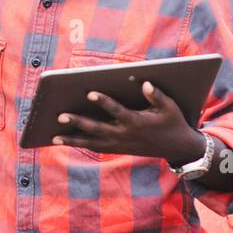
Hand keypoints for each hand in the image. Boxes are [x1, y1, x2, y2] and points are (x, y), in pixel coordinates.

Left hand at [51, 81, 206, 164]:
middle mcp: (125, 135)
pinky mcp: (119, 149)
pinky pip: (97, 147)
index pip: (116, 111)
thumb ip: (156, 95)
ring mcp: (120, 145)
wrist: (178, 148)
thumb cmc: (173, 122)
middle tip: (60, 116)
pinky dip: (82, 144)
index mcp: (137, 122)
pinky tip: (67, 141)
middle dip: (78, 123)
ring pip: (93, 143)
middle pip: (97, 129)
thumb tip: (144, 83)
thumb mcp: (170, 107)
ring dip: (73, 140)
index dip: (103, 101)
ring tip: (54, 137)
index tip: (89, 93)